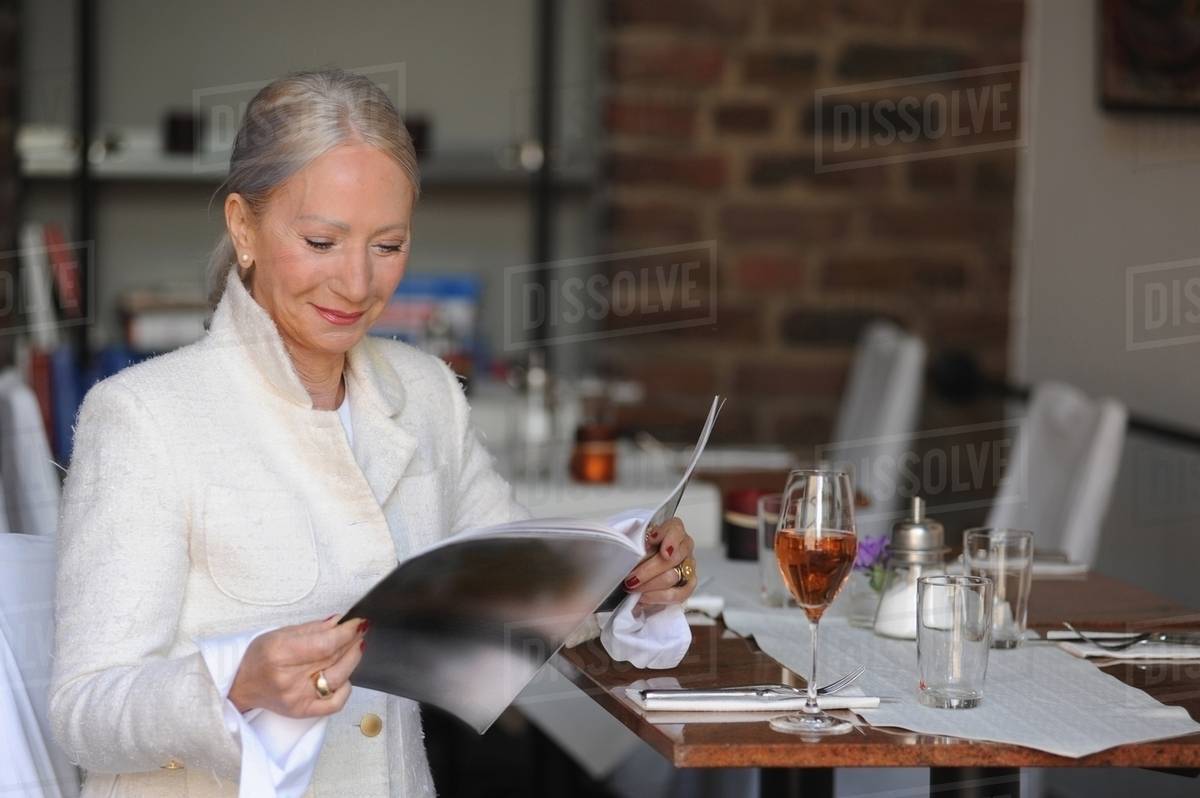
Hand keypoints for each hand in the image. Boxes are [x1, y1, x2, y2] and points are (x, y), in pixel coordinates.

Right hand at [228, 613, 368, 717]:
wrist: (242, 686)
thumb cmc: (258, 658)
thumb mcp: (280, 633)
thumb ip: (313, 628)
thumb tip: (340, 622)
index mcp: (280, 654)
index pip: (325, 644)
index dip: (347, 633)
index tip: (358, 623)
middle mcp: (288, 678)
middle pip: (333, 659)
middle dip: (352, 642)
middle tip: (360, 631)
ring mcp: (297, 698)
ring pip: (338, 678)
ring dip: (352, 660)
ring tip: (356, 647)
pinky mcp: (302, 712)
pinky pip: (335, 704)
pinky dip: (346, 689)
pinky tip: (345, 677)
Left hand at [622, 517, 696, 605]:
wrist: (639, 573)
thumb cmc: (637, 554)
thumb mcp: (633, 542)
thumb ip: (635, 541)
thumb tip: (631, 548)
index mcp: (673, 530)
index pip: (675, 529)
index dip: (665, 536)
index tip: (652, 541)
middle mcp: (683, 547)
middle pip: (672, 558)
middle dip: (648, 570)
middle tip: (631, 578)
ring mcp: (688, 566)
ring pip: (672, 577)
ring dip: (649, 585)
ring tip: (633, 589)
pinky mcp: (687, 586)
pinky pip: (678, 595)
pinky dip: (658, 597)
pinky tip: (644, 597)